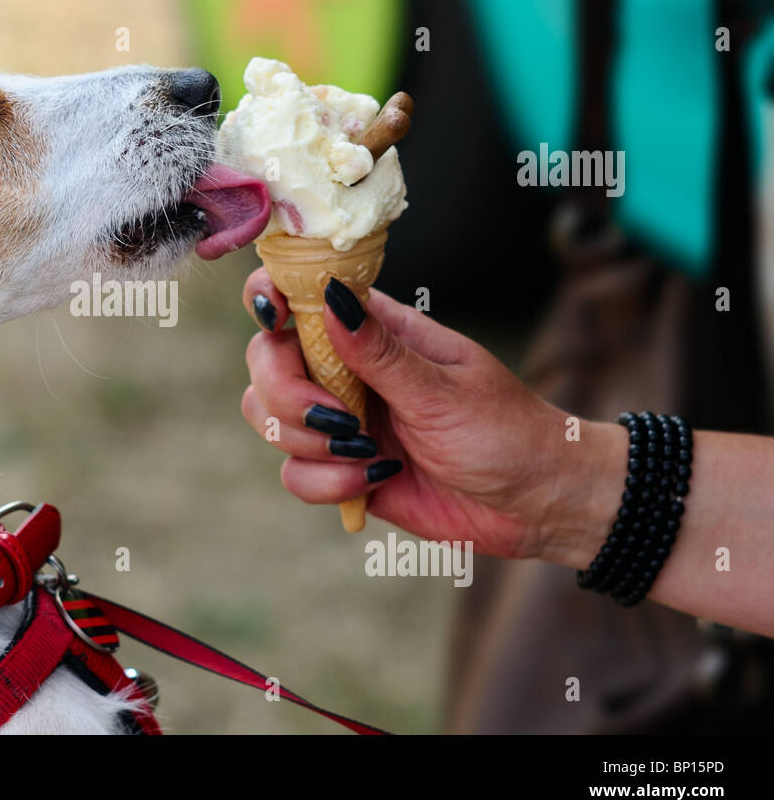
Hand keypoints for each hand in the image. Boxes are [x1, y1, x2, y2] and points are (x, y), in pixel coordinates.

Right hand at [241, 271, 621, 563]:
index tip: (276, 321)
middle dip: (287, 394)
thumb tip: (332, 297)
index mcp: (373, 330)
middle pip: (265, 360)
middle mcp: (345, 369)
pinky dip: (327, 484)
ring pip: (268, 418)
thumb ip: (380, 353)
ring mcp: (338, 420)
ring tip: (369, 455)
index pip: (298, 294)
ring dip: (309, 445)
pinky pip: (294, 474)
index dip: (270, 298)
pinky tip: (375, 480)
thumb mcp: (444, 390)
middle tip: (340, 420)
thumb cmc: (506, 432)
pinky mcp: (338, 469)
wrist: (534, 505)